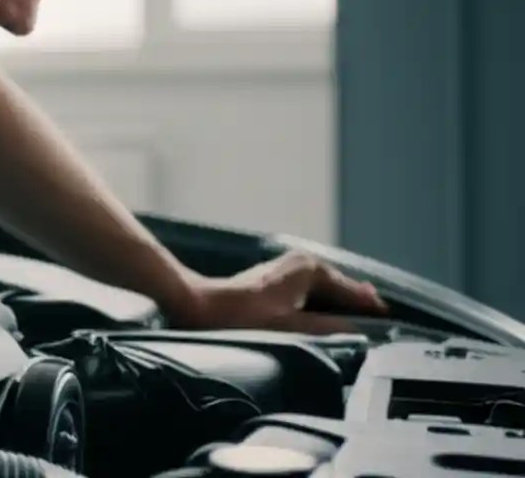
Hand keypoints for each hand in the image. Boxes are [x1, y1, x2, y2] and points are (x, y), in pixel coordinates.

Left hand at [168, 251, 389, 333]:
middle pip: (342, 289)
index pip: (355, 293)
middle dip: (359, 307)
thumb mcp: (293, 328)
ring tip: (361, 325)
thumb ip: (330, 331)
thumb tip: (360, 334)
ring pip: (327, 291)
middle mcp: (304, 263)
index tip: (395, 324)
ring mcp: (290, 268)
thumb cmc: (243, 316)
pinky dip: (323, 306)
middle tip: (383, 326)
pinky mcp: (278, 279)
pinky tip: (327, 320)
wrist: (202, 306)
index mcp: (312, 269)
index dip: (374, 311)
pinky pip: (312, 293)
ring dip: (340, 307)